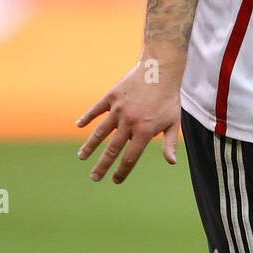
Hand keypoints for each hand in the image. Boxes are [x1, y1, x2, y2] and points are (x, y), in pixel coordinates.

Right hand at [76, 60, 182, 183]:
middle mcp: (129, 122)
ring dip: (90, 146)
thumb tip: (171, 162)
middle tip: (94, 178)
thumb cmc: (169, 99)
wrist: (161, 71)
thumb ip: (170, 143)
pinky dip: (87, 117)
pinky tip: (79, 125)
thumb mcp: (174, 122)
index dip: (122, 172)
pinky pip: (96, 109)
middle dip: (102, 166)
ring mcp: (118, 109)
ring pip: (100, 132)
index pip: (130, 158)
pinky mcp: (112, 96)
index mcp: (144, 131)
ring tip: (81, 157)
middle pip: (112, 149)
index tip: (115, 181)